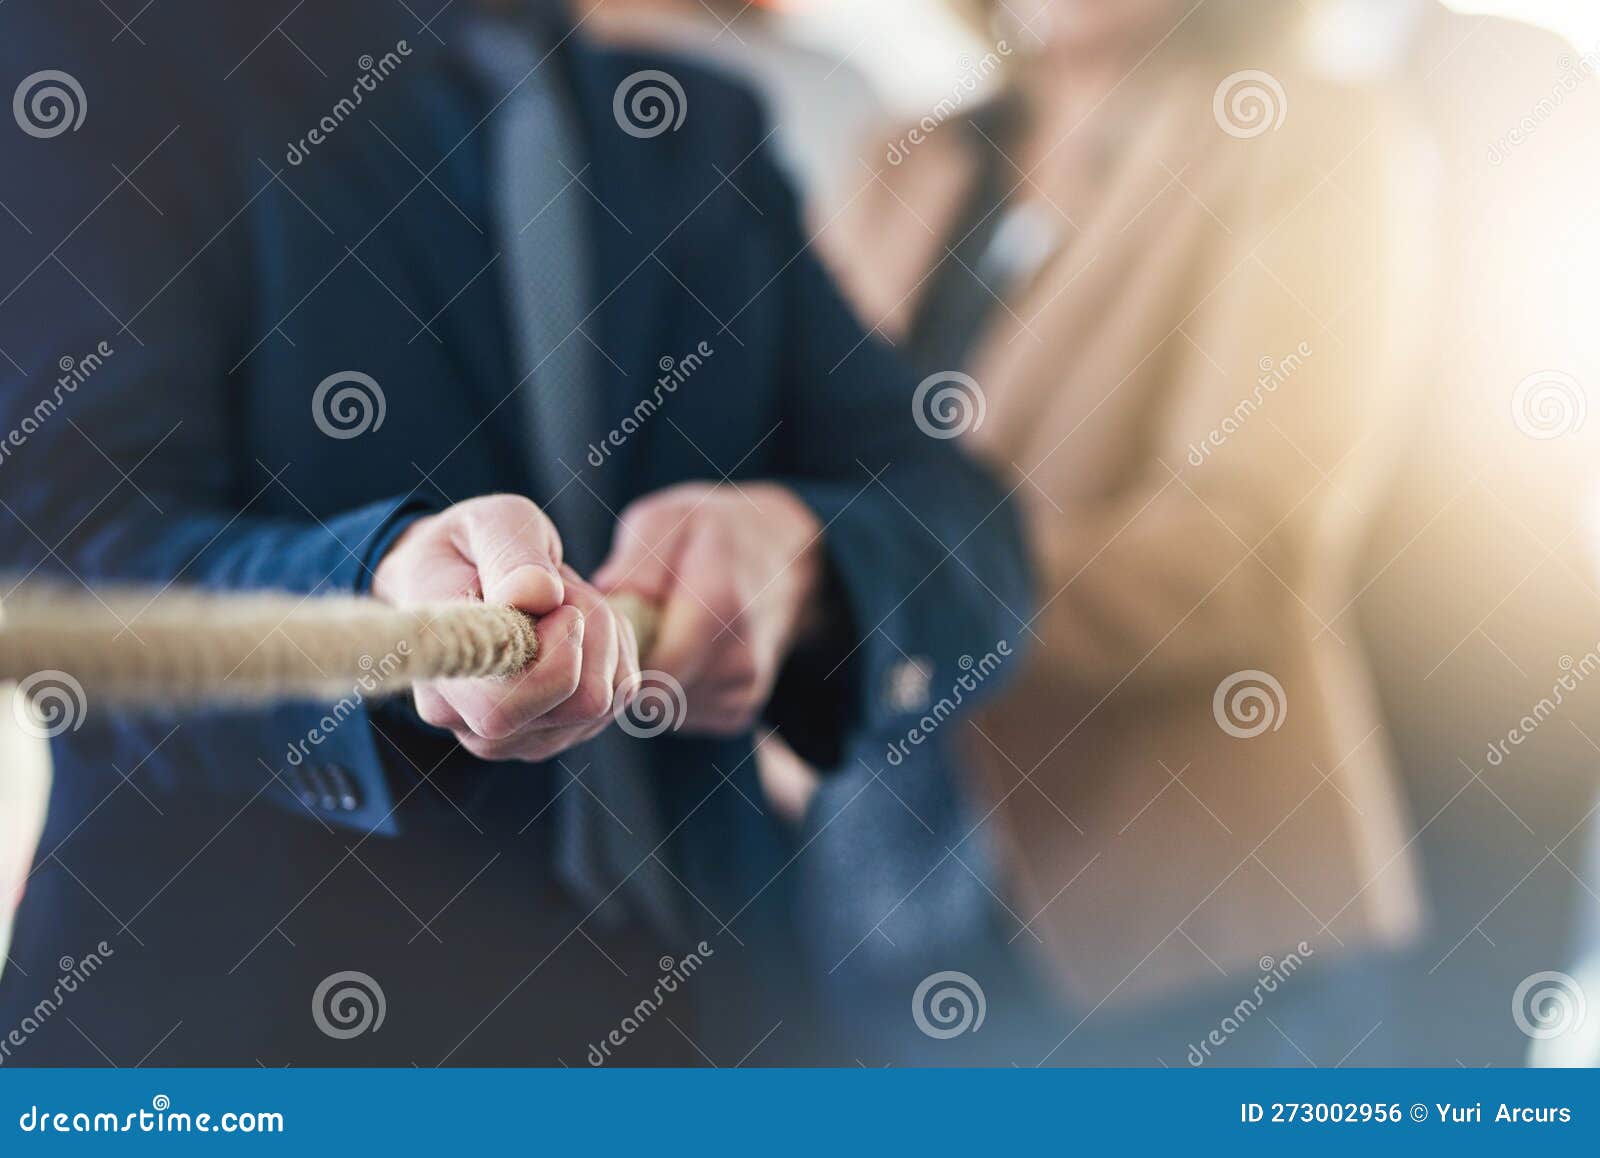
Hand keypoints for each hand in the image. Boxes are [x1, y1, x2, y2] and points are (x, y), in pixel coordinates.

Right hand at [371, 494, 640, 761]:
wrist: (453, 580)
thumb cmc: (467, 549)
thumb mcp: (488, 524)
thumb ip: (511, 552)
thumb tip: (541, 595)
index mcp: (443, 670)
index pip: (505, 705)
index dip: (555, 654)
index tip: (557, 597)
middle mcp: (473, 722)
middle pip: (582, 700)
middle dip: (591, 629)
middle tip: (562, 587)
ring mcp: (517, 737)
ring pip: (605, 698)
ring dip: (603, 637)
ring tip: (563, 603)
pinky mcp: (557, 734)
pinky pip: (620, 695)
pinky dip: (615, 652)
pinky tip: (578, 626)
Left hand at [593, 482, 823, 734]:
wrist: (782, 560)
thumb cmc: (713, 536)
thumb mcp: (668, 521)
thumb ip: (636, 563)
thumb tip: (606, 602)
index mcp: (719, 609)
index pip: (651, 668)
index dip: (613, 654)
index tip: (607, 623)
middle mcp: (739, 661)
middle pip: (652, 692)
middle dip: (627, 665)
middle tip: (632, 621)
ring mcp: (743, 691)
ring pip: (661, 707)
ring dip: (648, 676)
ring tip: (661, 630)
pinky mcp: (739, 711)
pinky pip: (679, 714)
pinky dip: (668, 686)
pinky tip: (679, 650)